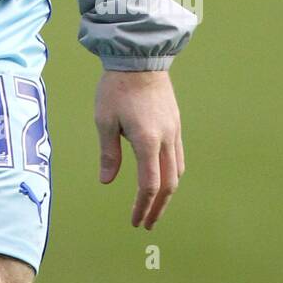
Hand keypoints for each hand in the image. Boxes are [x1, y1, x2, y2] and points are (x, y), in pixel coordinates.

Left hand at [95, 70, 183, 229]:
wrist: (139, 58)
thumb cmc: (116, 87)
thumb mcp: (105, 120)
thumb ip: (109, 153)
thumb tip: (107, 181)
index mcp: (147, 141)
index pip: (149, 185)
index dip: (142, 206)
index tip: (135, 221)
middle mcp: (166, 139)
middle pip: (168, 184)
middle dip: (157, 208)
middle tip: (146, 223)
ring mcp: (174, 131)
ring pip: (177, 172)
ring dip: (167, 193)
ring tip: (154, 206)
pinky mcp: (176, 123)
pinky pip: (178, 157)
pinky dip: (171, 174)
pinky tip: (162, 178)